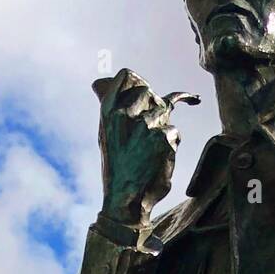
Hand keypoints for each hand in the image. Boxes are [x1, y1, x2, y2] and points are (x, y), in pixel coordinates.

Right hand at [92, 69, 198, 229]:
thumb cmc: (117, 165)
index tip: (143, 93)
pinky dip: (171, 144)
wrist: (127, 198)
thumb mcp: (106, 133)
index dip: (137, 82)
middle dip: (152, 108)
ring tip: (149, 149)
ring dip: (161, 130)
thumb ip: (110, 106)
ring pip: (164, 113)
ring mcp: (146, 125)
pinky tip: (158, 158)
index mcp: (108, 110)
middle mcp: (126, 114)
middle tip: (146, 132)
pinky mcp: (164, 138)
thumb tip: (100, 82)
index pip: (127, 76)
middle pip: (150, 92)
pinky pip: (173, 131)